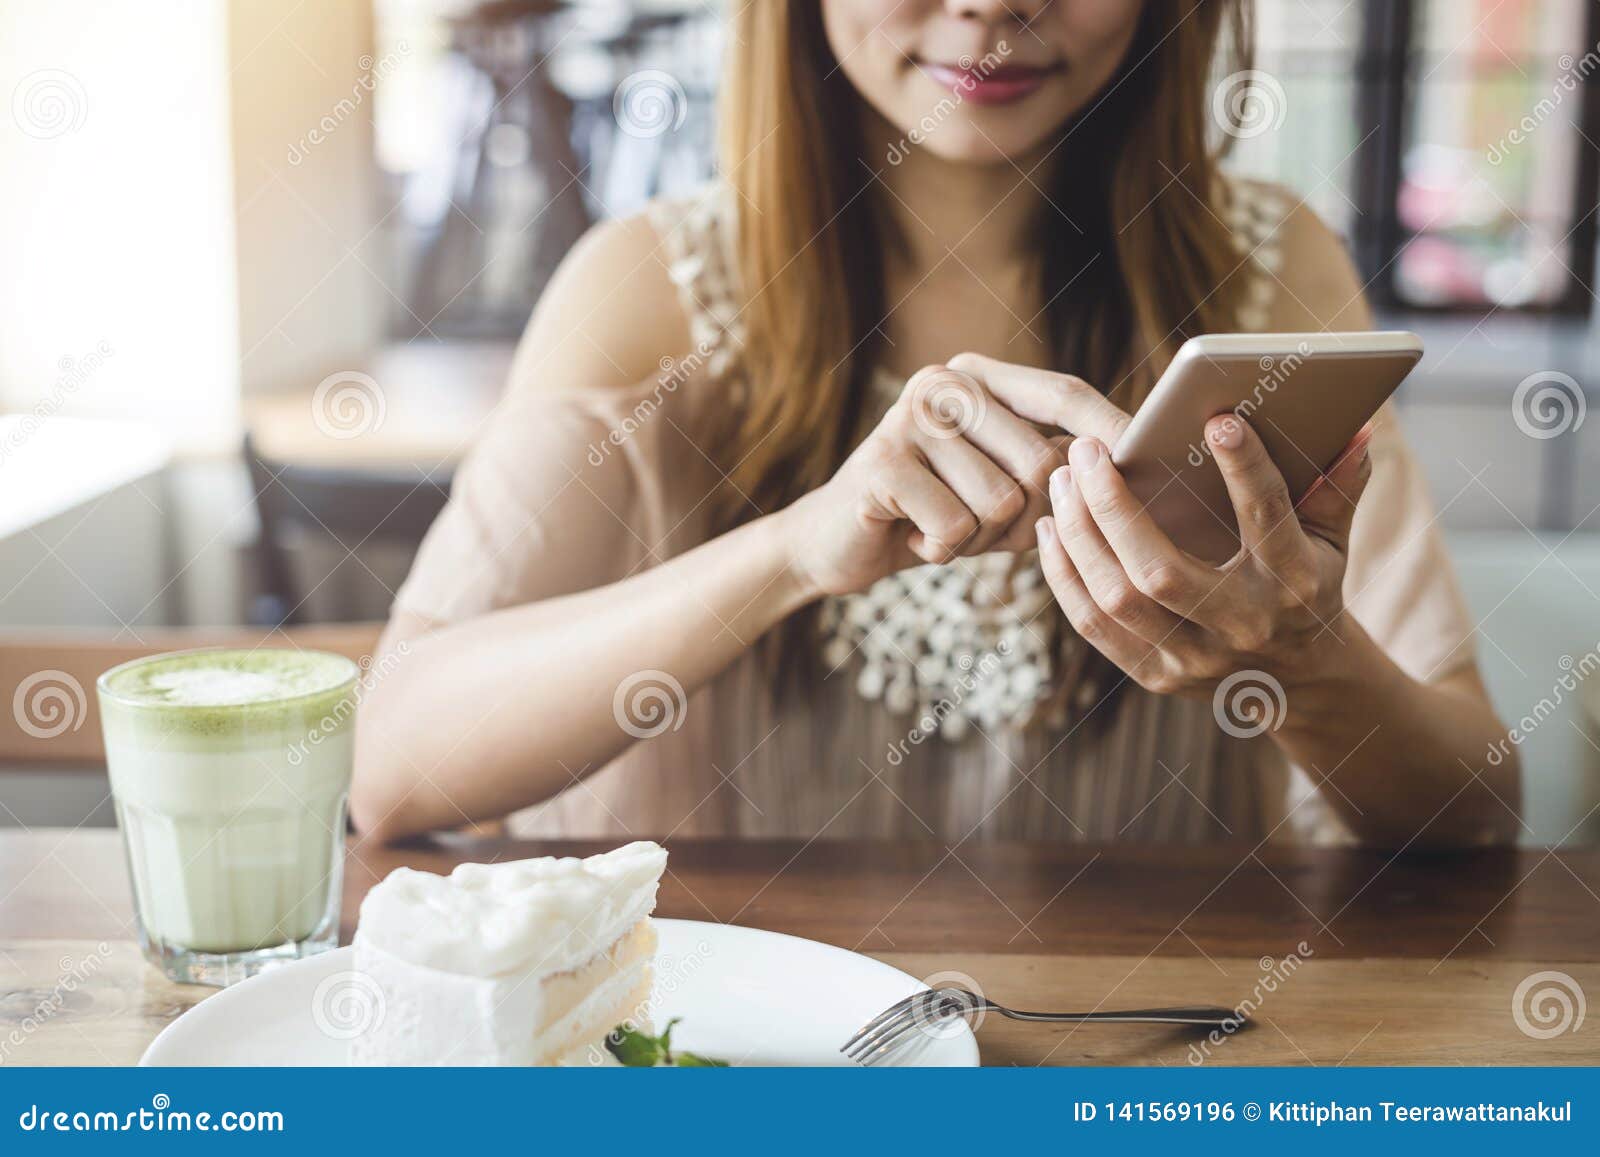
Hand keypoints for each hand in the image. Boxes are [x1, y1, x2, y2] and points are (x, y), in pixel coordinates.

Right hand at [781, 354, 1128, 597]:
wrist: (837, 542)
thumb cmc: (935, 515)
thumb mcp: (1004, 491)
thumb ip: (1058, 477)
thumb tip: (1138, 477)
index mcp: (982, 378)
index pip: (1066, 395)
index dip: (1113, 431)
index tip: (1158, 463)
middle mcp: (946, 382)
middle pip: (1041, 462)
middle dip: (1022, 518)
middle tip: (976, 523)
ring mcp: (910, 415)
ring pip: (1001, 503)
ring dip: (978, 539)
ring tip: (940, 526)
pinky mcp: (880, 459)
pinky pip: (955, 527)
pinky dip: (941, 550)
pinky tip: (912, 536)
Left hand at [1035, 413, 1374, 699]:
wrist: (1300, 682)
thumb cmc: (1310, 588)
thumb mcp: (1333, 541)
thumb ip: (1336, 485)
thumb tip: (1357, 428)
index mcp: (1295, 584)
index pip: (1268, 520)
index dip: (1245, 470)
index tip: (1216, 419)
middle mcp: (1243, 626)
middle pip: (1159, 569)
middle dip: (1113, 506)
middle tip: (1085, 451)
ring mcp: (1195, 659)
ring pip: (1115, 597)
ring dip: (1078, 534)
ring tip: (1061, 481)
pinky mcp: (1156, 677)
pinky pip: (1092, 625)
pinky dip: (1064, 574)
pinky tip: (1053, 528)